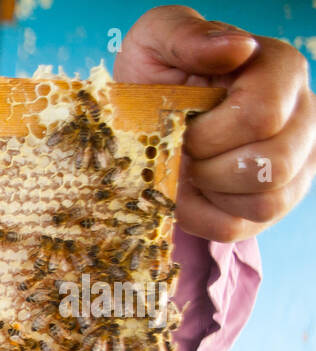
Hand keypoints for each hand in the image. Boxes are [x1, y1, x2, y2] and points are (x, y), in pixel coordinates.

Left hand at [115, 5, 315, 241]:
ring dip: (209, 192)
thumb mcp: (156, 40)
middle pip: (272, 164)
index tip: (180, 125)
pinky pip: (239, 227)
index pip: (263, 115)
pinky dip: (201, 216)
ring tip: (188, 168)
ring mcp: (295, 162)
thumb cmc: (152, 74)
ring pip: (265, 200)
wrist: (138, 118)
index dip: (209, 134)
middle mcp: (301, 115)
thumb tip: (238, 47)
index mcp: (279, 69)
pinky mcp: (272, 203)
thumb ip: (188, 36)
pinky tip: (189, 190)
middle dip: (209, 166)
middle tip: (181, 150)